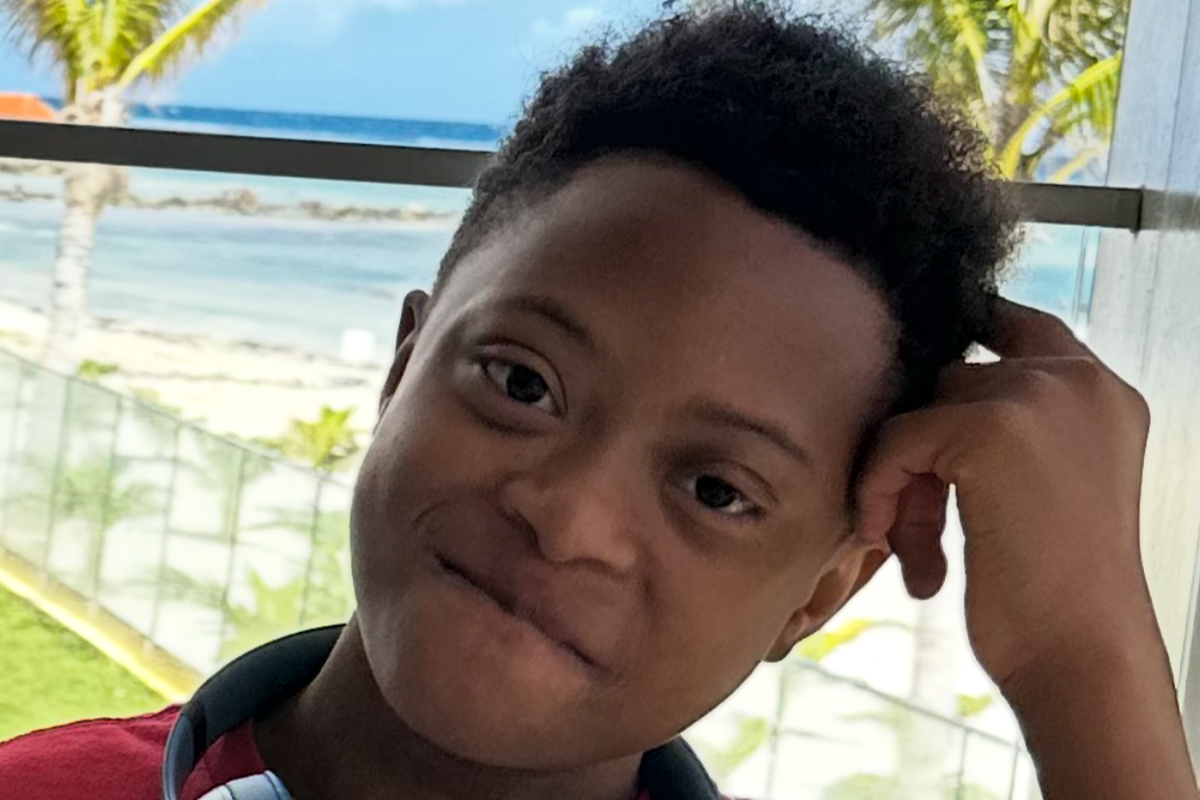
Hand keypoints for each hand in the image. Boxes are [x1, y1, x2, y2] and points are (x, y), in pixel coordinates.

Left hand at [856, 298, 1154, 693]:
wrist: (1082, 652)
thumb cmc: (1056, 587)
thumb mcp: (1046, 484)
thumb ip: (1005, 428)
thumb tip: (916, 393)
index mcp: (1102, 393)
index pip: (1021, 324)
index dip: (966, 338)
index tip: (923, 372)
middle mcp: (1078, 381)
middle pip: (952, 382)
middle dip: (925, 456)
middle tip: (921, 531)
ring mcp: (1038, 397)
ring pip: (920, 413)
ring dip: (904, 486)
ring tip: (921, 552)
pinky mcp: (990, 428)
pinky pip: (897, 440)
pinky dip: (882, 494)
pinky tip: (910, 556)